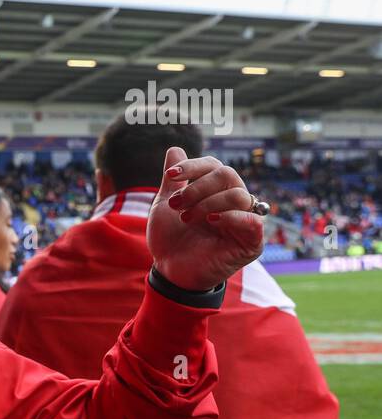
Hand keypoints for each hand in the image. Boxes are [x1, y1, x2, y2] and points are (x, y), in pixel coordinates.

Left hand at [147, 147, 264, 290]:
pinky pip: (253, 221)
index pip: (214, 166)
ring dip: (207, 203)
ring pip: (238, 195)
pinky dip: (230, 216)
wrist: (169, 269)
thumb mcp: (166, 205)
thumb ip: (173, 179)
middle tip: (177, 205)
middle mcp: (234, 203)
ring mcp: (244, 221)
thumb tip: (174, 148)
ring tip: (186, 218)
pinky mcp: (251, 243)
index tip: (171, 175)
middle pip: (228, 175)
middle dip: (198, 187)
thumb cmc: (170, 239)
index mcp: (216, 191)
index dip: (193, 166)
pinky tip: (209, 220)